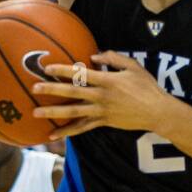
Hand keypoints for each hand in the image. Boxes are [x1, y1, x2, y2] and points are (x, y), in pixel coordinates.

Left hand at [31, 52, 167, 139]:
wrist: (157, 112)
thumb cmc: (146, 86)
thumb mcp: (132, 66)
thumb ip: (112, 58)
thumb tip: (93, 55)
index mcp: (107, 81)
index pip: (81, 74)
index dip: (63, 70)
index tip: (47, 68)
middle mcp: (101, 97)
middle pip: (72, 93)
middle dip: (52, 90)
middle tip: (34, 88)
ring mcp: (101, 111)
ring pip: (73, 112)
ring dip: (54, 113)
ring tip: (36, 113)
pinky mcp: (103, 122)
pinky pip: (82, 127)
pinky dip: (67, 131)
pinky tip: (54, 135)